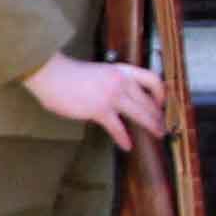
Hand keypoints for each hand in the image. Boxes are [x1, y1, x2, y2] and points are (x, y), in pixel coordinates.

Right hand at [22, 55, 167, 143]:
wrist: (52, 74)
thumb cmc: (68, 74)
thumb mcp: (98, 72)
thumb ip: (110, 83)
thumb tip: (115, 101)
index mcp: (121, 70)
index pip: (151, 78)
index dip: (161, 93)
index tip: (162, 103)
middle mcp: (120, 81)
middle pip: (148, 100)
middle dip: (158, 115)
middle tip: (162, 125)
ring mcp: (111, 96)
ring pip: (141, 114)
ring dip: (151, 125)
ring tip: (157, 134)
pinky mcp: (99, 110)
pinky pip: (118, 128)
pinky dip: (123, 138)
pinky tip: (127, 146)